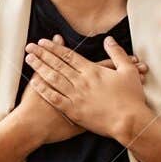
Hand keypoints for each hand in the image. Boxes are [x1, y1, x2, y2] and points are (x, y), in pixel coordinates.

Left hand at [24, 36, 152, 143]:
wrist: (128, 122)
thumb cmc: (131, 98)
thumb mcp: (128, 71)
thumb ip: (117, 53)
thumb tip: (108, 39)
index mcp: (92, 71)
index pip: (69, 55)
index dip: (55, 47)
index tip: (44, 41)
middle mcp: (81, 81)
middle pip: (57, 64)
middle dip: (42, 54)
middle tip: (30, 46)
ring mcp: (75, 96)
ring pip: (53, 78)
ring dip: (39, 67)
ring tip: (29, 59)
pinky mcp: (73, 111)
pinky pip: (54, 98)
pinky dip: (43, 89)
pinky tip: (34, 82)